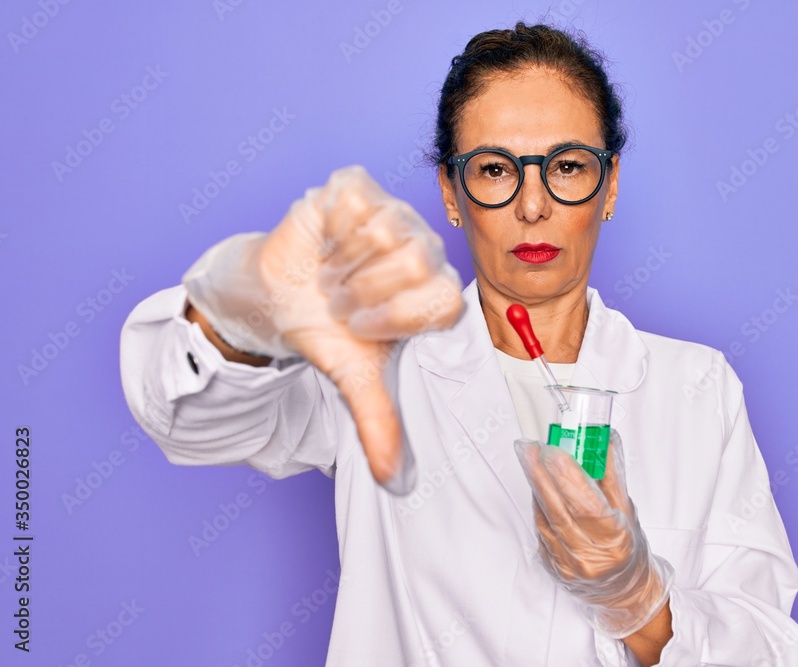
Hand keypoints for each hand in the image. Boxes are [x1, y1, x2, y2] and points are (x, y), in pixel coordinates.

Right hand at [182, 166, 464, 492]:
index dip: (395, 317)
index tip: (362, 327)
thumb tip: (391, 478)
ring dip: (342, 263)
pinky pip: (355, 200)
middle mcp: (424, 249)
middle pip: (413, 261)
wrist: (279, 293)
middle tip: (340, 301)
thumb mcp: (353, 375)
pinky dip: (330, 228)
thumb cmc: (327, 329)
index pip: (441, 300)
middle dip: (362, 291)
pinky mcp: (359, 187)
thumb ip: (379, 419)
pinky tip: (323, 241)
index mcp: (434, 292)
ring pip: (382, 231)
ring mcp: (394, 213)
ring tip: (329, 274)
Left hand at [513, 429, 674, 638]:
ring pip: (546, 520)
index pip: (586, 507)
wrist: (623, 591)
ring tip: (530, 460)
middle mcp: (590, 556)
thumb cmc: (628, 549)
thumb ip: (612, 478)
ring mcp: (569, 565)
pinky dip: (538, 507)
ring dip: (536, 487)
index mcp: (615, 541)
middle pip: (559, 511)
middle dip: (542, 476)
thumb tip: (603, 442)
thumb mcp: (628, 513)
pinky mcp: (553, 568)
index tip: (554, 452)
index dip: (568, 478)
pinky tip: (537, 486)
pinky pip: (541, 532)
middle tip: (532, 449)